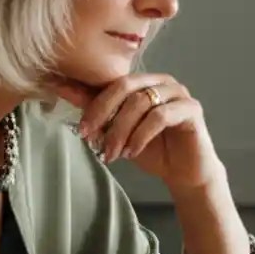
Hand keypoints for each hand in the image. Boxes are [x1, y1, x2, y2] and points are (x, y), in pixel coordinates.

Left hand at [46, 73, 224, 191]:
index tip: (73, 117)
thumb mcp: (117, 131)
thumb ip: (97, 110)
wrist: (184, 173)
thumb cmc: (153, 150)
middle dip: (101, 111)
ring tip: (112, 152)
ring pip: (140, 102)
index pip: (110, 80)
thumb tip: (62, 88)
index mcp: (143, 81)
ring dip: (120, 130)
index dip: (88, 95)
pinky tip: (132, 152)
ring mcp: (178, 93)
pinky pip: (160, 116)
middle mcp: (161, 81)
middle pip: (124, 85)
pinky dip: (141, 135)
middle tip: (87, 135)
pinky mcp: (191, 109)